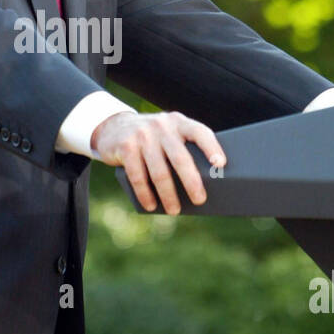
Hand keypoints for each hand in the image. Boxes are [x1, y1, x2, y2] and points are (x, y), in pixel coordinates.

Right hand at [90, 110, 226, 214]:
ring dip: (168, 195)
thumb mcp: (168, 134)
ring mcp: (142, 136)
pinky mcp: (126, 147)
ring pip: (159, 172)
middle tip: (200, 200)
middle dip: (192, 182)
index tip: (220, 164)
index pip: (199, 132)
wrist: (113, 127)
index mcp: (178, 122)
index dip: (211, 147)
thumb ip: (182, 149)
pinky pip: (138, 176)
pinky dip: (145, 194)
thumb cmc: (152, 139)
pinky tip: (151, 205)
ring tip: (175, 211)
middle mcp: (162, 126)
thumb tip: (201, 186)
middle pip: (180, 158)